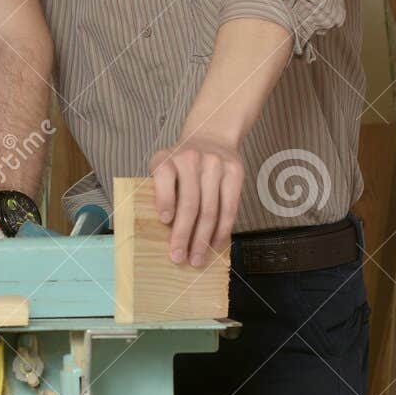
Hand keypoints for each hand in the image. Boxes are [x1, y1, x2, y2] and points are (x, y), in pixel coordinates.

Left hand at [148, 133, 245, 267]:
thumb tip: (164, 231)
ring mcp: (216, 164)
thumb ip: (160, 190)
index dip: (165, 199)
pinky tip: (215, 244)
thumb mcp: (164, 166)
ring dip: (203, 239)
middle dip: (183, 234)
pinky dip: (222, 230)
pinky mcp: (235, 173)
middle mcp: (191, 158)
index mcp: (167, 158)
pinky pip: (230, 207)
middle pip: (190, 202)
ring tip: (196, 258)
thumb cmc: (180, 162)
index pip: (165, 176)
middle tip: (178, 257)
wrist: (211, 136)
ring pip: (211, 209)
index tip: (165, 220)